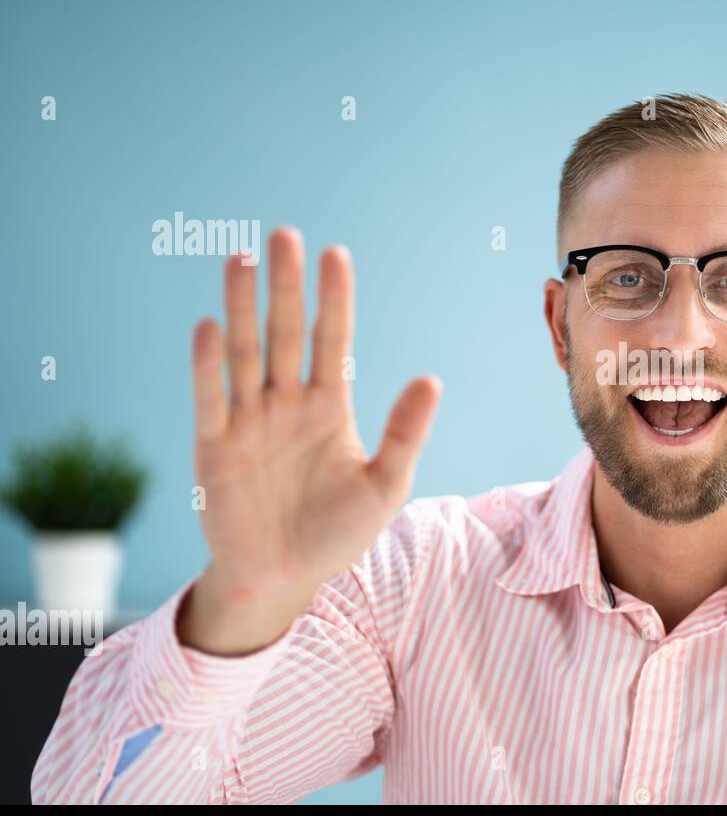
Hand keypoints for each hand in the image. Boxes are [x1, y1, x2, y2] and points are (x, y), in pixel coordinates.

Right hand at [178, 227, 439, 654]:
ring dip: (241, 308)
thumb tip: (430, 378)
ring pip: (244, 355)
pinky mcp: (214, 449)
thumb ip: (404, 434)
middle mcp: (285, 404)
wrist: (283, 580)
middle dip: (285, 287)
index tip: (335, 253)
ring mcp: (247, 423)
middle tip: (285, 235)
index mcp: (328, 407)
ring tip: (241, 260)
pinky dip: (207, 366)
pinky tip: (208, 326)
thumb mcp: (384, 486)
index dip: (333, 299)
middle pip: (284, 334)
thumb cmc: (336, 534)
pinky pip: (210, 401)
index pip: (331, 341)